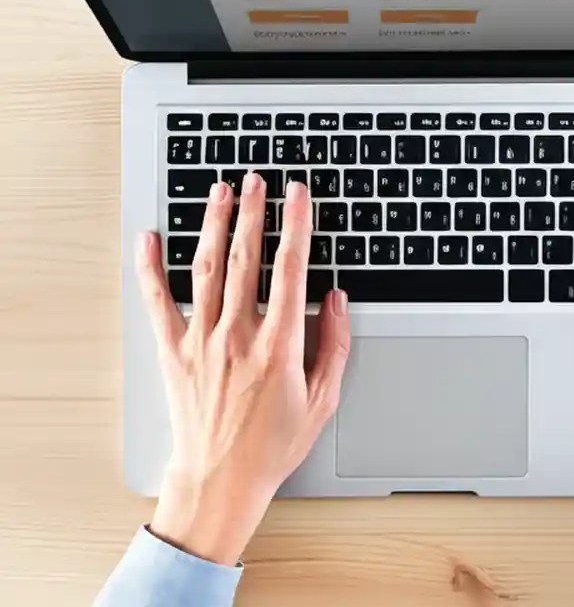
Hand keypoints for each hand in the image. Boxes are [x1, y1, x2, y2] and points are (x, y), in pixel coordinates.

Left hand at [134, 177, 349, 564]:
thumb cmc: (273, 446)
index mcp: (279, 346)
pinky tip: (149, 238)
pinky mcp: (173, 352)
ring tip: (219, 192)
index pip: (290, 271)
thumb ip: (335, 346)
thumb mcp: (324, 400)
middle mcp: (238, 336)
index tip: (297, 197)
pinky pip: (157, 301)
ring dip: (213, 225)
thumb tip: (338, 302)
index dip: (295, 226)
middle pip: (245, 259)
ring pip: (205, 269)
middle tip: (257, 181)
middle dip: (252, 213)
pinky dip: (150, 266)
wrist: (220, 478)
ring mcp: (201, 341)